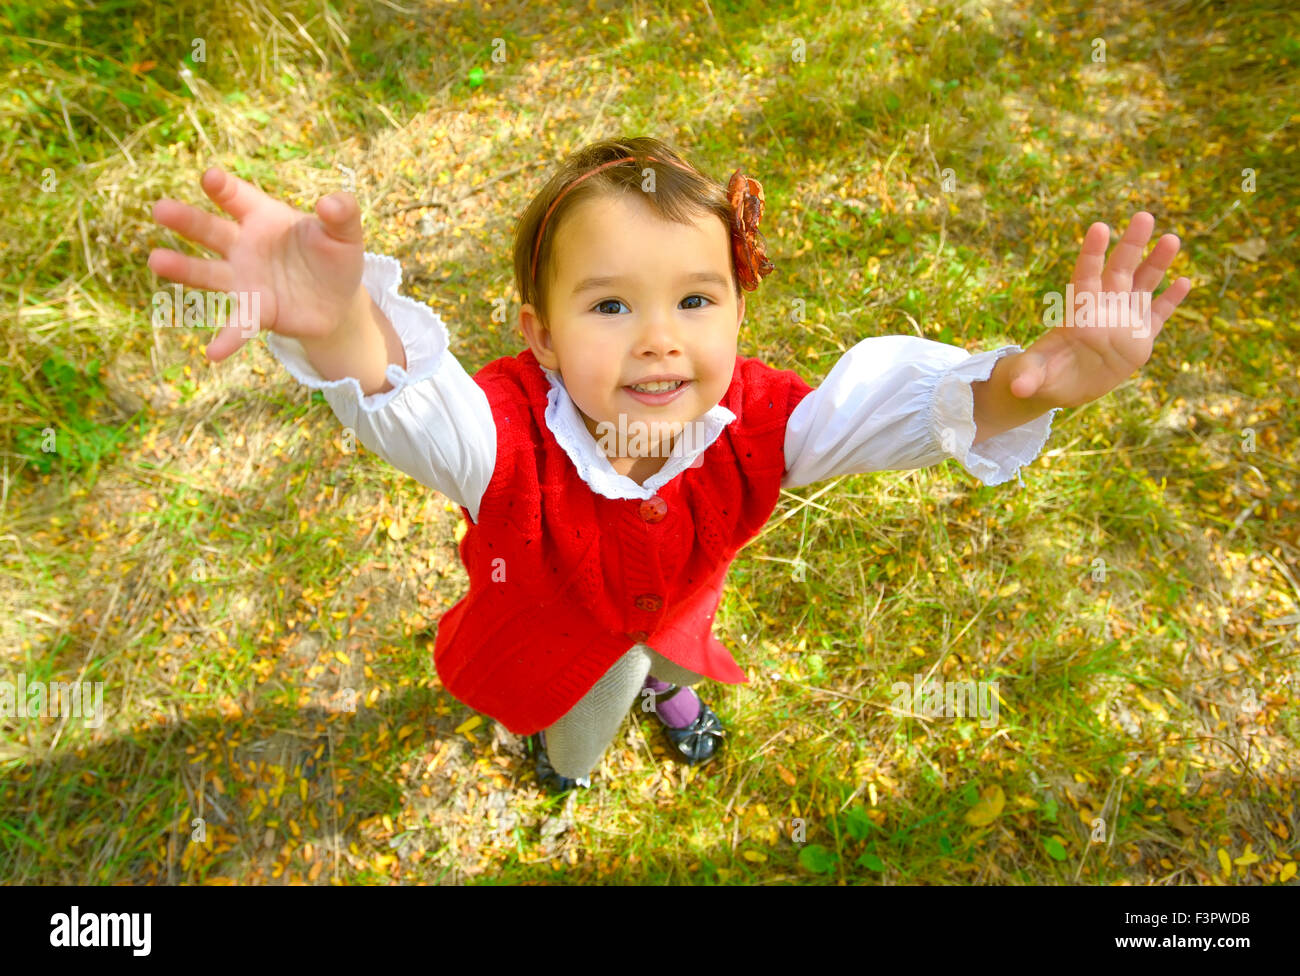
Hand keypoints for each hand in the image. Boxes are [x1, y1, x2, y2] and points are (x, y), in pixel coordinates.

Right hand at [149, 166, 365, 361]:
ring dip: (183, 269)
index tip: (210, 178)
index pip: (238, 198)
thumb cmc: (335, 257)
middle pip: (210, 230)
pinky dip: (226, 339)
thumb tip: (332, 204)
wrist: (337, 301)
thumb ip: (342, 214)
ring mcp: (244, 278)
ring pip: (208, 273)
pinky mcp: (254, 310)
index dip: (224, 188)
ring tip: (157, 261)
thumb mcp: (345, 234)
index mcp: (264, 217)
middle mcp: (244, 245)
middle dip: (186, 220)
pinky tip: (212, 354)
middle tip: (160, 209)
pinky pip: (236, 324)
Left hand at [1004, 212, 1191, 408]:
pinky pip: (1158, 316)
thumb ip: (1027, 376)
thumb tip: (1018, 388)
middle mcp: (1103, 309)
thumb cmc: (1043, 375)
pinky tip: (1185, 281)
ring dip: (1157, 264)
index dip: (1092, 254)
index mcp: (1078, 312)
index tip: (1100, 227)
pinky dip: (1171, 301)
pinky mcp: (1139, 340)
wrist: (1062, 386)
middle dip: (1132, 245)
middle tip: (1144, 215)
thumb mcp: (1033, 376)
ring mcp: (1123, 322)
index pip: (1085, 276)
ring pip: (1144, 286)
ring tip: (1172, 239)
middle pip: (1120, 271)